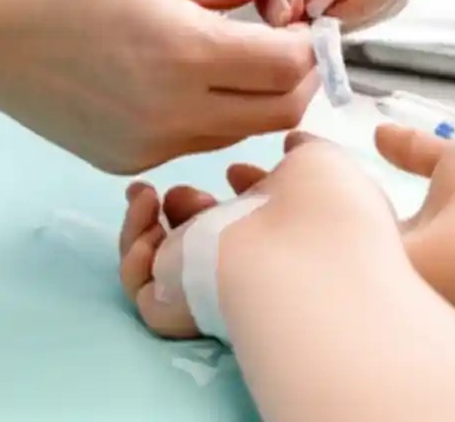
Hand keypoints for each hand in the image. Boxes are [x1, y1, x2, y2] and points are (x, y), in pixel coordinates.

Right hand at [0, 0, 318, 173]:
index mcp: (184, 50)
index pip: (290, 67)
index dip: (310, 44)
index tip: (304, 23)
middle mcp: (172, 111)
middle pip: (279, 114)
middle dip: (296, 81)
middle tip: (284, 45)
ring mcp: (149, 145)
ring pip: (239, 133)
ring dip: (254, 100)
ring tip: (231, 57)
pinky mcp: (128, 161)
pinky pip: (195, 144)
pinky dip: (208, 116)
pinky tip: (180, 80)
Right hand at [119, 132, 399, 337]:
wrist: (303, 252)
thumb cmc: (319, 206)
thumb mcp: (321, 160)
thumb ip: (304, 150)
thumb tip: (292, 144)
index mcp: (284, 240)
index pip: (255, 221)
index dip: (241, 190)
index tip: (235, 169)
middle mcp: (245, 271)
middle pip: (204, 244)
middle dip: (186, 207)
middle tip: (176, 187)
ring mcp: (207, 294)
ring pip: (161, 269)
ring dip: (145, 225)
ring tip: (145, 194)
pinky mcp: (174, 310)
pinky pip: (141, 290)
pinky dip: (134, 252)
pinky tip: (145, 212)